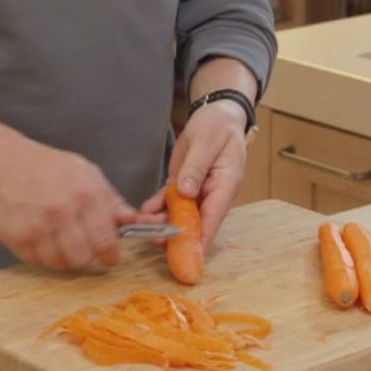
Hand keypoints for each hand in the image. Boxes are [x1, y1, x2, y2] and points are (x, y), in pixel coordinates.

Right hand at [0, 135, 138, 269]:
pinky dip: (43, 255)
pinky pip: (38, 261)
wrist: (3, 162)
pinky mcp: (17, 238)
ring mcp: (37, 226)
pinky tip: (42, 237)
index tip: (110, 257)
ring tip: (62, 240)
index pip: (105, 240)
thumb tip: (133, 220)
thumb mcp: (85, 172)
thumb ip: (110, 199)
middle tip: (85, 249)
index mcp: (84, 194)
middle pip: (84, 257)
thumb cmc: (47, 166)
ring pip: (61, 263)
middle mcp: (61, 211)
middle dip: (88, 257)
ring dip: (65, 258)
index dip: (111, 254)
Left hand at [140, 102, 246, 251]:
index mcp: (226, 184)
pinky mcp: (183, 184)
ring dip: (164, 222)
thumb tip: (187, 192)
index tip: (191, 254)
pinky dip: (158, 206)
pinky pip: (170, 200)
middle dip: (178, 234)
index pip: (214, 216)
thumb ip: (197, 167)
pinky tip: (145, 211)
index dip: (202, 237)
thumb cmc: (218, 127)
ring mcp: (197, 190)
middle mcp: (212, 193)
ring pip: (181, 213)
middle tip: (158, 242)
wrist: (216, 115)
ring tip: (146, 228)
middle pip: (196, 221)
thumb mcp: (207, 142)